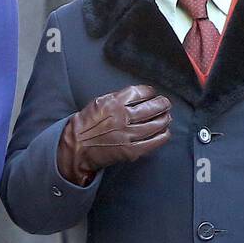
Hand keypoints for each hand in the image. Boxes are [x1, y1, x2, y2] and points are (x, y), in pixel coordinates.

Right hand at [56, 84, 171, 186]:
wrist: (76, 147)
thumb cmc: (86, 125)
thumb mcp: (99, 103)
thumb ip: (118, 98)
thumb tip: (137, 96)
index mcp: (114, 102)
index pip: (140, 93)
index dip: (150, 92)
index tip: (152, 93)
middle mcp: (123, 117)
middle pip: (151, 107)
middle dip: (162, 104)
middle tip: (165, 104)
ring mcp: (128, 134)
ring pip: (155, 124)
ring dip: (164, 119)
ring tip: (166, 117)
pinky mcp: (130, 150)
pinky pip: (153, 142)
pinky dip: (162, 136)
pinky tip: (165, 133)